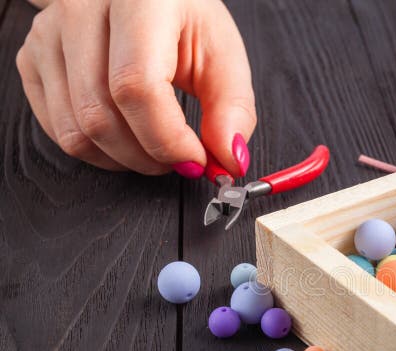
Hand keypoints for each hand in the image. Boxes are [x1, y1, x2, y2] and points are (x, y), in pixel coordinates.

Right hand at [16, 0, 255, 176]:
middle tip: (180, 160)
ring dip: (125, 160)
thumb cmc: (182, 19)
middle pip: (101, 116)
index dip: (168, 139)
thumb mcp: (223, 53)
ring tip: (157, 151)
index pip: (136, 86)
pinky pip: (58, 130)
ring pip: (77, 131)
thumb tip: (229, 159)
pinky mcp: (32, 58)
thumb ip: (233, 108)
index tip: (196, 159)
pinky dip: (99, 152)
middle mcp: (82, 10)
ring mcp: (48, 34)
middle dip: (149, 156)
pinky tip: (127, 140)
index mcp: (138, 1)